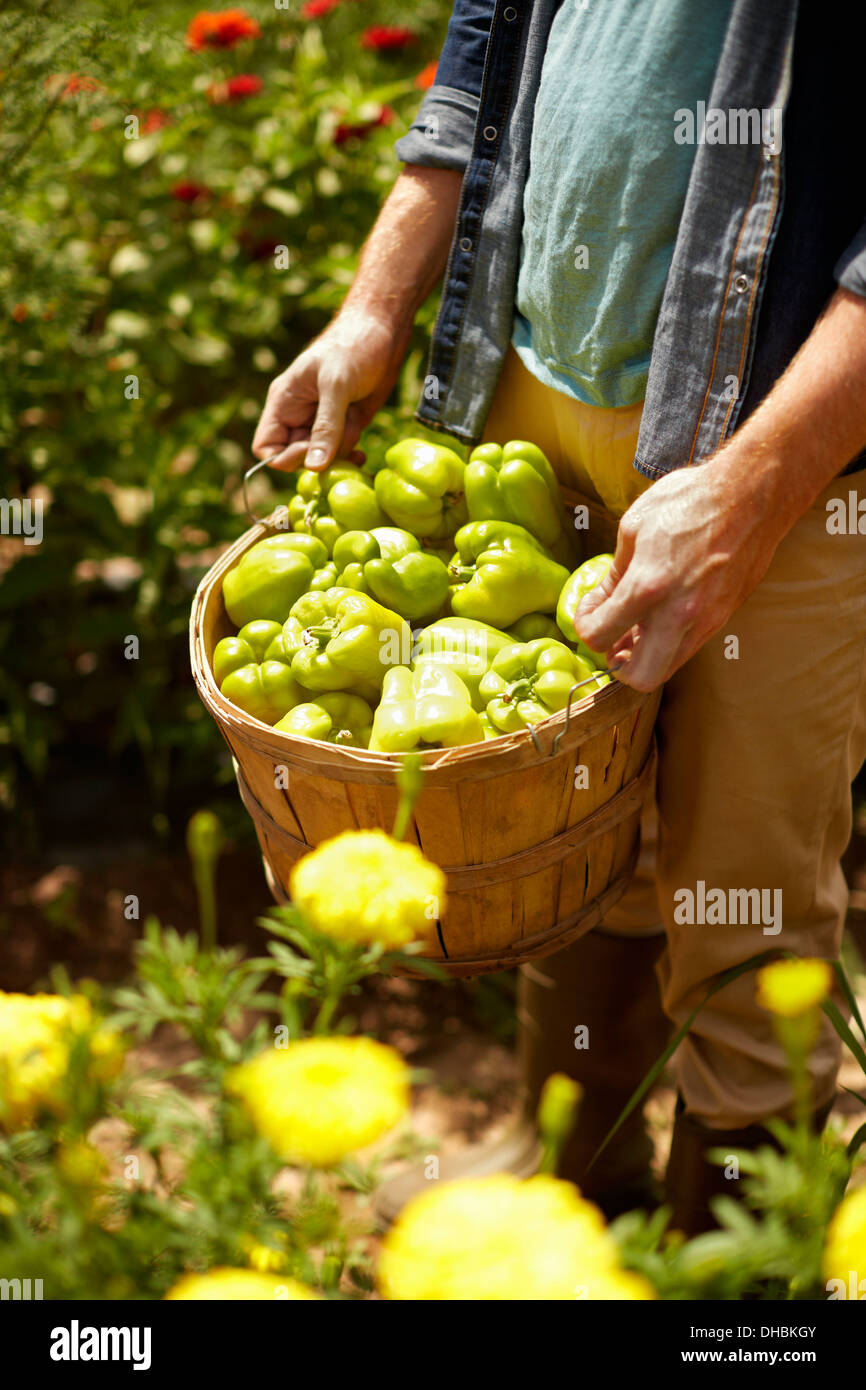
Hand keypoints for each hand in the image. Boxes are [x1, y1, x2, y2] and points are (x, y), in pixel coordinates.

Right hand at [252, 307, 407, 471]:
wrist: (384, 333)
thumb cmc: (353, 347)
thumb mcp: (336, 385)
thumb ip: (326, 426)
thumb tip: (314, 467)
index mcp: (283, 402)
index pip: (266, 447)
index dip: (285, 458)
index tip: (311, 450)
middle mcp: (298, 417)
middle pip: (297, 458)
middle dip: (321, 453)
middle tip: (343, 428)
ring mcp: (322, 424)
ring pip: (322, 460)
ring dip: (341, 448)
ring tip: (354, 416)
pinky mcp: (344, 428)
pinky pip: (340, 456)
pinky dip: (350, 457)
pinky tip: (362, 452)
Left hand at [574, 458, 787, 690]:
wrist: (751, 494)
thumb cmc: (690, 501)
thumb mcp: (634, 528)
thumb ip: (613, 574)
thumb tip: (599, 601)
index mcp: (647, 586)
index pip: (598, 636)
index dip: (585, 627)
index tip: (589, 611)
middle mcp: (678, 613)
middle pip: (640, 678)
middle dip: (620, 666)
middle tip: (613, 639)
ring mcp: (706, 620)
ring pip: (668, 668)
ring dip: (646, 657)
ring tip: (637, 629)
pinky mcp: (724, 617)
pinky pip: (689, 647)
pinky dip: (669, 643)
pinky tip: (663, 616)